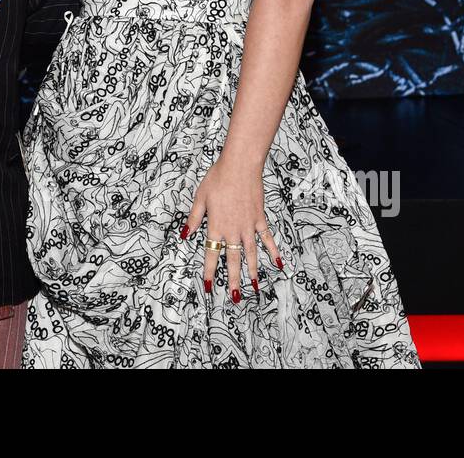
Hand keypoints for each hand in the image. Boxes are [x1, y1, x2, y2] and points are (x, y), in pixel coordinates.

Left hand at [184, 155, 281, 302]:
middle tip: (235, 297)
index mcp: (216, 226)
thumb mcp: (200, 198)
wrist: (240, 166)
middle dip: (233, 280)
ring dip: (252, 271)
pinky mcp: (260, 219)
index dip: (210, 272)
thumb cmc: (218, 178)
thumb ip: (193, 218)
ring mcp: (249, 226)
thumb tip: (185, 235)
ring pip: (251, 254)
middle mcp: (233, 230)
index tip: (209, 286)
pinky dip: (273, 251)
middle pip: (233, 260)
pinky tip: (278, 263)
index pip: (212, 254)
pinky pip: (267, 239)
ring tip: (254, 287)